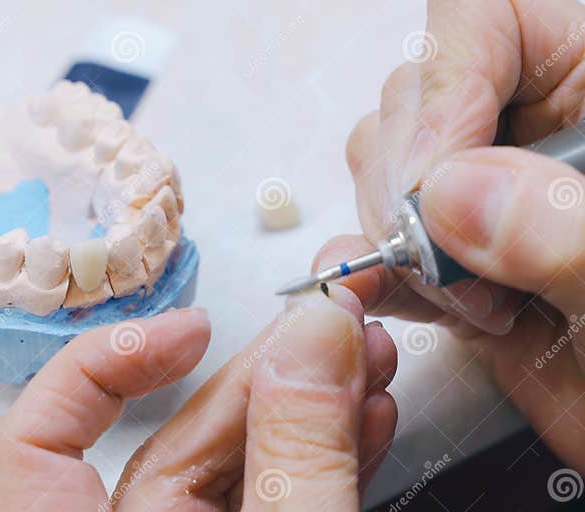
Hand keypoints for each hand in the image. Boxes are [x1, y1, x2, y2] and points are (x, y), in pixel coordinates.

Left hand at [0, 287, 396, 510]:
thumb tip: (316, 337)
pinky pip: (272, 500)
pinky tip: (363, 418)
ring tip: (365, 360)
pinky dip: (320, 458)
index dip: (102, 368)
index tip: (189, 331)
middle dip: (267, 378)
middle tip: (331, 326)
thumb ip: (298, 457)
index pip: (37, 445)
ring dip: (309, 410)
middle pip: (174, 444)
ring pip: (237, 471)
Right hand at [334, 0, 584, 470]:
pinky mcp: (462, 267)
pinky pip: (385, 247)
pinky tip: (380, 295)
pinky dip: (372, 273)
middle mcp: (536, 131)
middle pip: (415, 101)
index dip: (446, 84)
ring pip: (384, 170)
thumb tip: (448, 193)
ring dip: (396, 238)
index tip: (435, 181)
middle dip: (411, 185)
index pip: (487, 19)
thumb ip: (570, 230)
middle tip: (453, 260)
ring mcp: (489, 202)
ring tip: (468, 299)